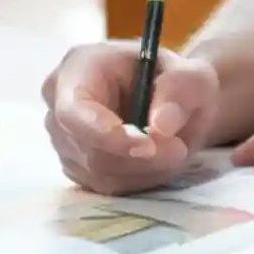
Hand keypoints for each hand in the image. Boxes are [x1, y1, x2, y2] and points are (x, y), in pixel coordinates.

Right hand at [41, 41, 218, 194]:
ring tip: (174, 149)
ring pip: (98, 173)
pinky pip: (104, 187)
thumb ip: (181, 90)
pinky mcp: (75, 165)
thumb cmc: (178, 83)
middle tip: (179, 149)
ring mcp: (63, 136)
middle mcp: (60, 101)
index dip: (106, 134)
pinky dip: (138, 180)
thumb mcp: (193, 76)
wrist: (176, 106)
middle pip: (88, 148)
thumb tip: (161, 125)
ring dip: (144, 170)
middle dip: (138, 157)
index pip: (74, 109)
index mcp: (80, 66)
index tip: (148, 146)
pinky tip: (157, 161)